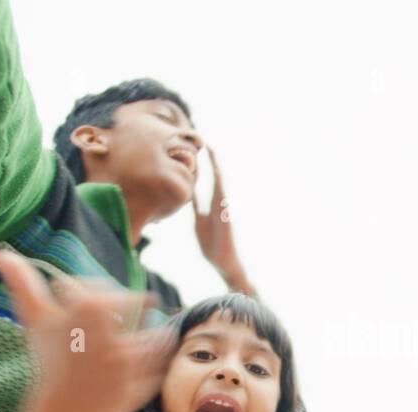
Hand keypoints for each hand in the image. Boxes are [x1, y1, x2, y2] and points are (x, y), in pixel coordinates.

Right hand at [0, 250, 176, 411]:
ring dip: (152, 334)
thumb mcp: (36, 325)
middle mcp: (107, 340)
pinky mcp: (139, 391)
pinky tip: (141, 363)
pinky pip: (160, 365)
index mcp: (85, 316)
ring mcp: (125, 369)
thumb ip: (23, 285)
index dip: (103, 293)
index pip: (106, 289)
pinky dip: (156, 362)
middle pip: (139, 305)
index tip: (97, 304)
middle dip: (136, 306)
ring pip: (156, 336)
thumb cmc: (49, 365)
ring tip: (138, 337)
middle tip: (137, 307)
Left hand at [192, 147, 253, 294]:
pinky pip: (224, 203)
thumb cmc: (213, 245)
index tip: (202, 149)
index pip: (210, 181)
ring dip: (218, 171)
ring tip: (214, 153)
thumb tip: (190, 195)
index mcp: (214, 204)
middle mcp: (222, 205)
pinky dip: (221, 191)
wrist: (225, 263)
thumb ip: (197, 207)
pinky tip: (218, 178)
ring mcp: (226, 212)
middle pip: (218, 179)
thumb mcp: (200, 221)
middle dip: (214, 161)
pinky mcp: (227, 221)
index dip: (206, 165)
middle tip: (209, 143)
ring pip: (222, 187)